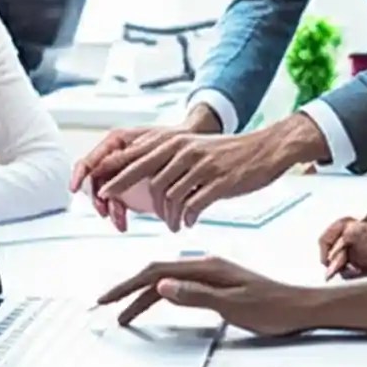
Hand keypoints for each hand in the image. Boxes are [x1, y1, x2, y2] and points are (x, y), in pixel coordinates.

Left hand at [90, 113, 324, 231]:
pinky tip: (190, 223)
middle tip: (127, 216)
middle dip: (134, 200)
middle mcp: (185, 151)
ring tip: (174, 225)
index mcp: (176, 142)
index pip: (136, 158)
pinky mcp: (219, 182)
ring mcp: (202, 166)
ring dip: (169, 216)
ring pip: (171, 196)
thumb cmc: (229, 153)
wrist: (266, 149)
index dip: (117, 177)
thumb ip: (171, 160)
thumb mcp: (196, 149)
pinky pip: (194, 205)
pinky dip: (188, 218)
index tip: (101, 193)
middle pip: (147, 178)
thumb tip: (146, 179)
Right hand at [96, 256, 310, 335]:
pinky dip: (162, 295)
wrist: (299, 307)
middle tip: (106, 303)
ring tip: (125, 311)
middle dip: (129, 288)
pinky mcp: (217, 283)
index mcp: (208, 266)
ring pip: (168, 281)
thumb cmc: (273, 306)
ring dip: (144, 295)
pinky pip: (181, 286)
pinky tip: (156, 301)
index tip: (109, 297)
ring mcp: (211, 273)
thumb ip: (195, 294)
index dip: (129, 283)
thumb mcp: (232, 304)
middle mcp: (207, 265)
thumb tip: (162, 285)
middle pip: (157, 273)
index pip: (157, 270)